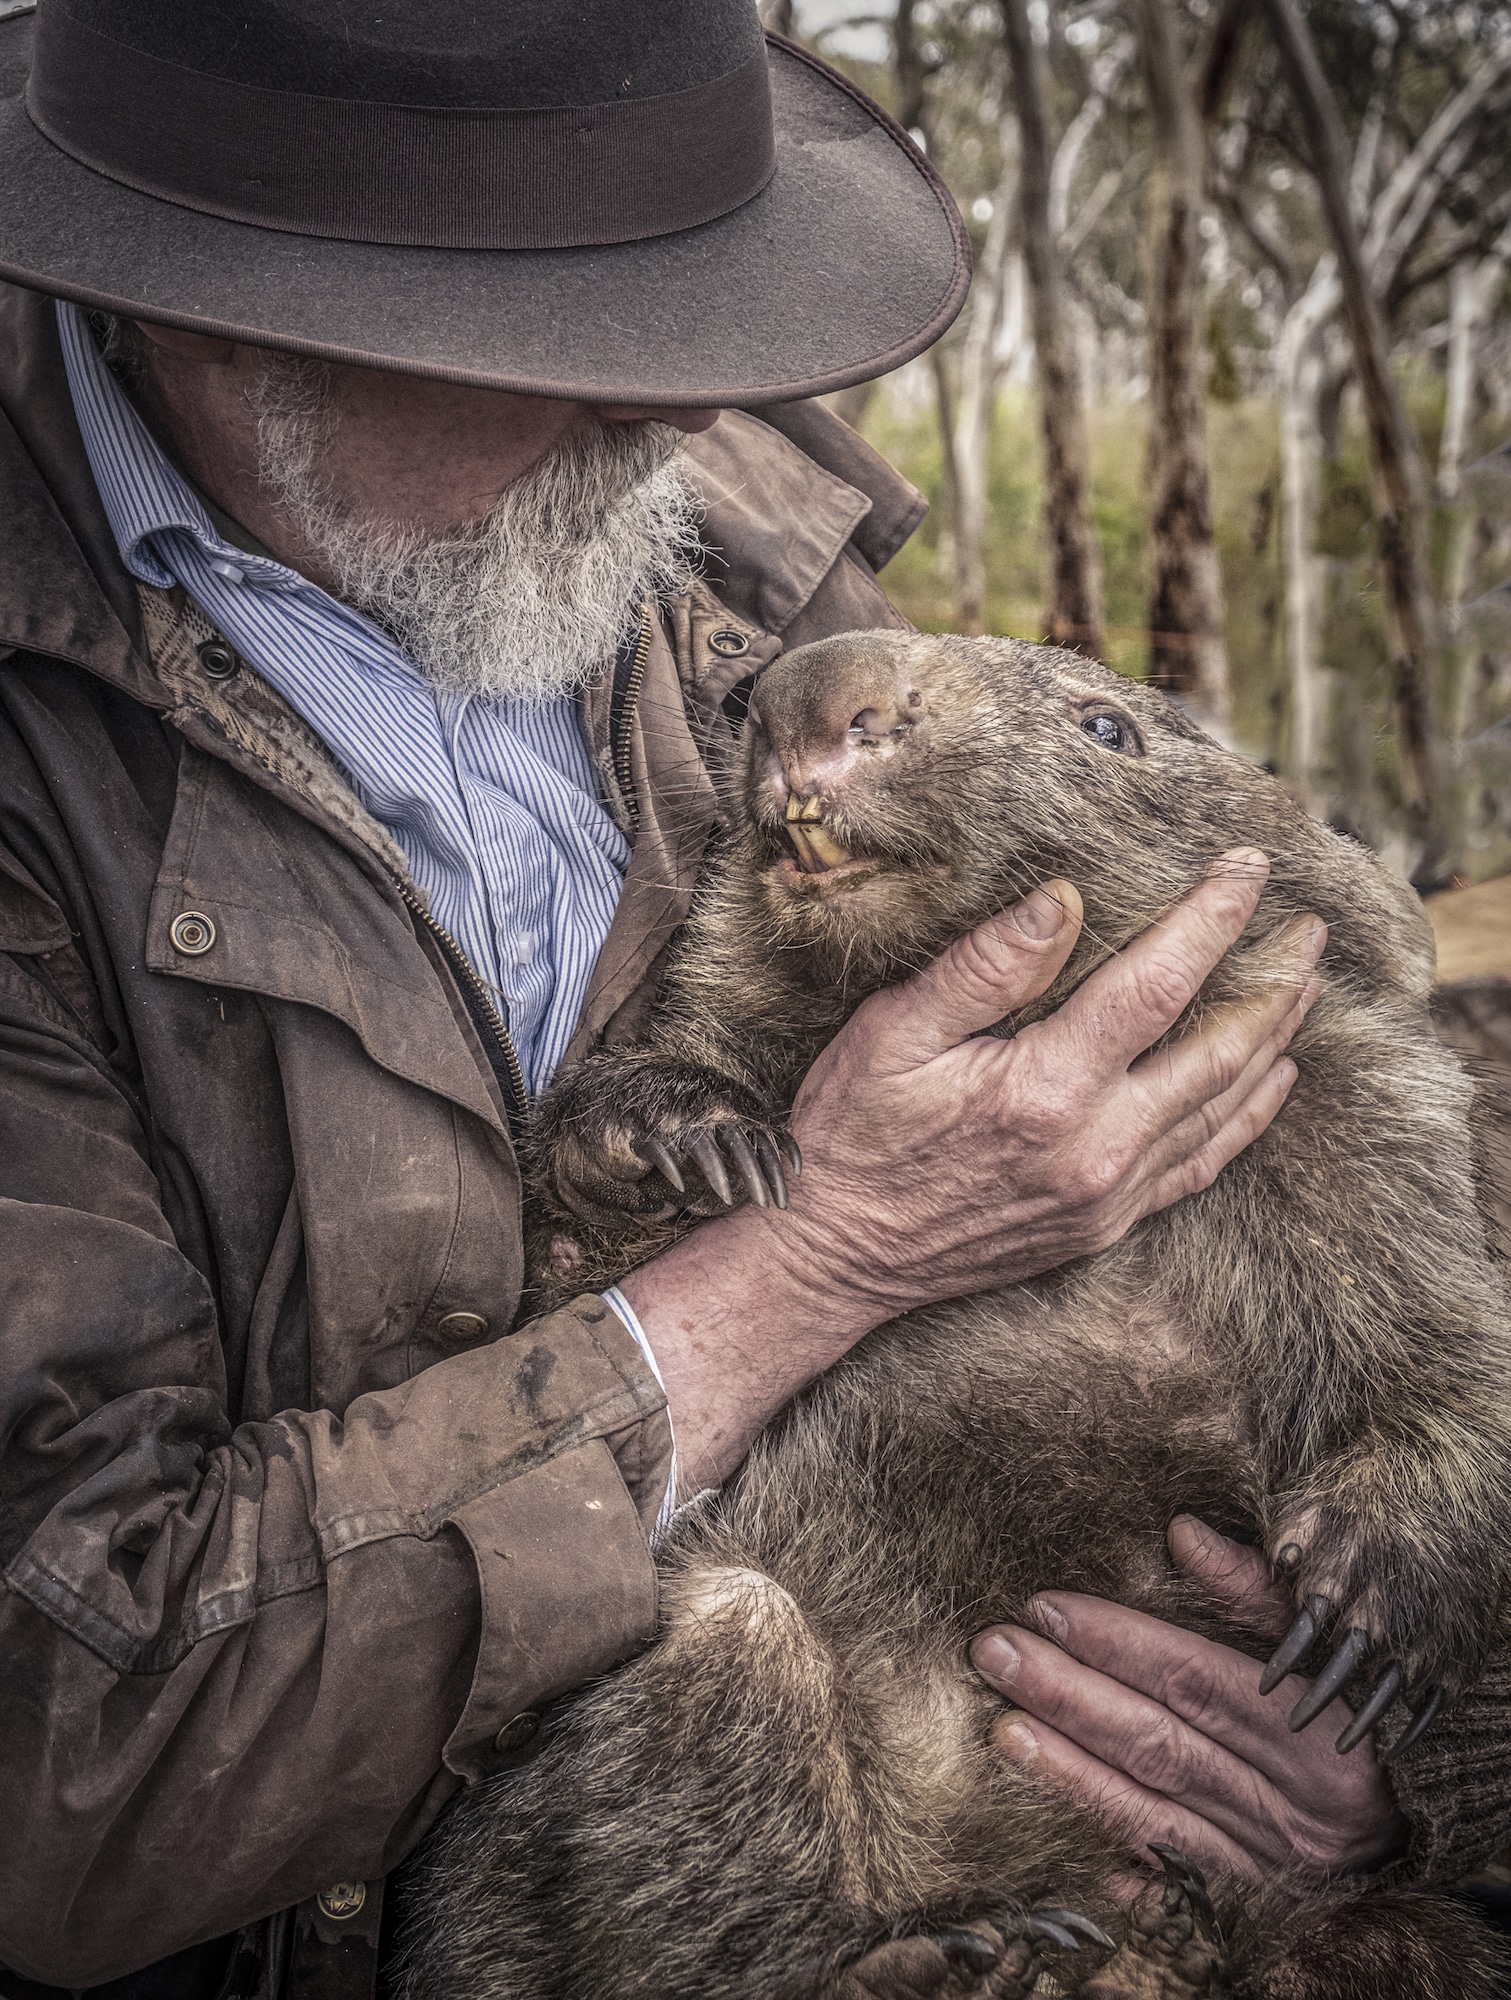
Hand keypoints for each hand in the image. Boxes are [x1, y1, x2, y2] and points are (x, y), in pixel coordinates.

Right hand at [776, 847, 1320, 1316]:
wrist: (832, 1254)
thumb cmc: (852, 1134)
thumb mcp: (894, 1033)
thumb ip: (985, 966)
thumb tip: (1064, 899)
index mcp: (1046, 1090)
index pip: (1156, 986)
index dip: (1210, 921)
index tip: (1247, 868)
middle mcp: (1096, 1149)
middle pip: (1218, 1051)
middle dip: (1272, 982)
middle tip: (1310, 930)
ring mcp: (1108, 1195)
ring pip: (1223, 1109)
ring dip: (1273, 1042)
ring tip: (1305, 988)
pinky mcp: (1105, 1224)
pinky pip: (1202, 1164)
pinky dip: (1248, 1118)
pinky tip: (1271, 1080)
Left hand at [970, 1515, 1409, 1884]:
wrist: (1417, 1832)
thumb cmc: (1362, 1714)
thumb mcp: (1327, 1645)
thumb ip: (1257, 1590)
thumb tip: (1181, 1532)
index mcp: (1314, 1731)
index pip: (1195, 1678)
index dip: (1118, 1641)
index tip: (1046, 1606)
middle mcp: (1290, 1805)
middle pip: (1159, 1742)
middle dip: (1070, 1693)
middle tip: (995, 1652)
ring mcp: (1264, 1862)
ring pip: (1150, 1811)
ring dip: (1069, 1769)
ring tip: (1002, 1728)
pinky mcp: (1246, 1904)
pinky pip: (1168, 1880)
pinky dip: (1116, 1853)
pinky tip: (1055, 1829)